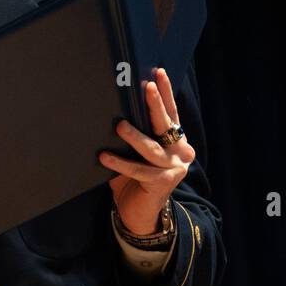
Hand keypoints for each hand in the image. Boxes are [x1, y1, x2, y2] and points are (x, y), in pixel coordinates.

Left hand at [98, 68, 195, 233]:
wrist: (138, 213)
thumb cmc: (133, 178)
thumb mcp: (135, 152)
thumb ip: (134, 133)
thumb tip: (115, 108)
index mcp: (176, 140)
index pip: (171, 112)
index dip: (165, 93)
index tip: (158, 72)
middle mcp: (180, 152)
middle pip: (166, 124)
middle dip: (155, 104)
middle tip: (146, 87)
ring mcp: (174, 168)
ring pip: (152, 148)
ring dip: (134, 136)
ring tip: (119, 126)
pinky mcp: (163, 183)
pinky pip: (138, 169)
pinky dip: (120, 163)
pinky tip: (104, 157)